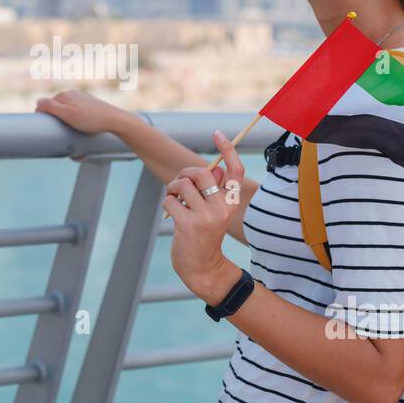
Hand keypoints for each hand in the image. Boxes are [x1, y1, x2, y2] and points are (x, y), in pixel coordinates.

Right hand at [34, 89, 125, 134]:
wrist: (114, 120)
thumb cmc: (91, 120)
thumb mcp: (68, 115)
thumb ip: (51, 107)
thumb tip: (37, 102)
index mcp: (63, 95)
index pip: (45, 106)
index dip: (45, 118)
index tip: (49, 129)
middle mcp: (71, 93)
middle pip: (56, 108)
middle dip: (56, 119)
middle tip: (61, 131)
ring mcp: (80, 98)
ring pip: (66, 110)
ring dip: (65, 120)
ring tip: (71, 130)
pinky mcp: (88, 104)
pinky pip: (76, 112)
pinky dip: (75, 119)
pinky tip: (80, 125)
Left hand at [163, 130, 247, 302]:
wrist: (202, 268)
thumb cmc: (205, 235)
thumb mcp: (215, 212)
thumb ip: (215, 190)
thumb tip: (217, 168)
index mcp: (232, 202)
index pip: (236, 171)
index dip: (228, 150)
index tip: (218, 133)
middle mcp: (223, 208)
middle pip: (201, 172)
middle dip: (184, 174)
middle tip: (179, 186)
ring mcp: (206, 217)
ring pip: (183, 184)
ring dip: (173, 189)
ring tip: (175, 201)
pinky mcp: (189, 224)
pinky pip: (171, 200)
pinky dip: (168, 204)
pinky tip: (172, 215)